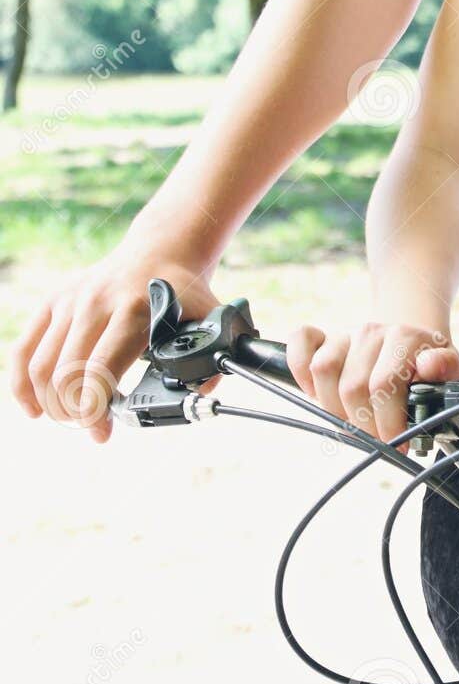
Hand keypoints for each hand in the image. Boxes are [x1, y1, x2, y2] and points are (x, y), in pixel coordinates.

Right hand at [10, 248, 221, 444]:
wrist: (159, 251)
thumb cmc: (183, 292)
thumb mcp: (206, 316)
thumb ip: (211, 355)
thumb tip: (203, 391)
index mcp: (133, 308)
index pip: (99, 370)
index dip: (94, 410)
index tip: (101, 432)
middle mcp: (96, 302)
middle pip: (66, 375)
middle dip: (75, 413)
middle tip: (93, 425)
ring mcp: (70, 300)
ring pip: (42, 368)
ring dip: (53, 405)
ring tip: (74, 417)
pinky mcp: (53, 301)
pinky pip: (23, 350)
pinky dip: (21, 385)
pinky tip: (34, 408)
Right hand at [286, 319, 458, 446]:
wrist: (409, 340)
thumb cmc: (428, 366)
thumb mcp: (449, 369)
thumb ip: (445, 369)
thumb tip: (428, 365)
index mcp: (405, 337)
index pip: (383, 385)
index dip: (387, 423)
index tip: (399, 444)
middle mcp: (372, 331)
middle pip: (351, 386)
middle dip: (363, 425)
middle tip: (377, 439)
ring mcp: (344, 333)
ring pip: (323, 370)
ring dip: (333, 407)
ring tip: (352, 421)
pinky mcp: (323, 336)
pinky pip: (300, 343)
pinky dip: (299, 369)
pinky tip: (313, 392)